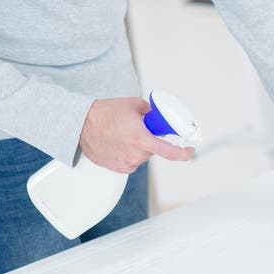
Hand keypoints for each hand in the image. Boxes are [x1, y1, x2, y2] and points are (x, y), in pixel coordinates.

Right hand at [80, 97, 194, 172]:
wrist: (82, 123)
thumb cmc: (106, 112)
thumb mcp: (134, 104)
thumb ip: (150, 111)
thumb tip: (158, 114)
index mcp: (142, 139)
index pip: (169, 152)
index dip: (184, 154)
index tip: (190, 151)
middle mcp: (135, 154)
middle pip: (152, 150)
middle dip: (149, 140)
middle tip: (138, 129)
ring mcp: (125, 163)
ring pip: (141, 156)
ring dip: (138, 147)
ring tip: (123, 134)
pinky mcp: (117, 168)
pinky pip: (130, 161)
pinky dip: (128, 153)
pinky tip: (118, 143)